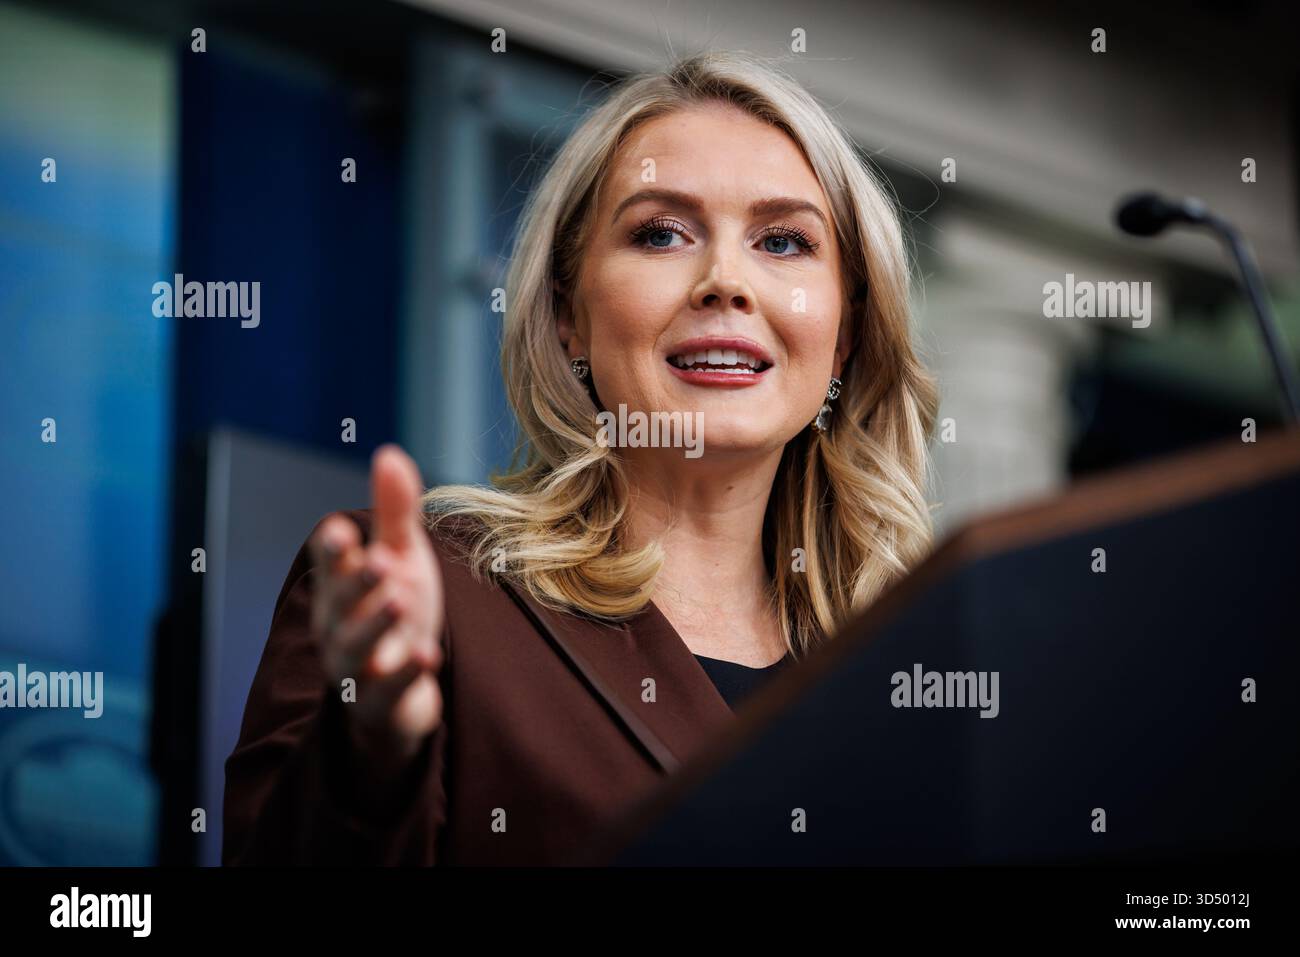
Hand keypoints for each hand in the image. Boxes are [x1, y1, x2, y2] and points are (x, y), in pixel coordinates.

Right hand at [309, 444, 444, 775]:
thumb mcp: (401, 558)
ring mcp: (358, 666)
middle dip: (357, 583)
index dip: (334, 549)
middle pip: (342, 603)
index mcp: (343, 586)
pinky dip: (404, 674)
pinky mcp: (380, 701)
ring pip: (357, 648)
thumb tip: (389, 453)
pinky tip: (427, 655)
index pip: (331, 564)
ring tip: (398, 601)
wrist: (399, 691)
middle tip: (378, 562)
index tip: (340, 530)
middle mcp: (342, 624)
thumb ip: (394, 512)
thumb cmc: (394, 612)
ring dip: (375, 626)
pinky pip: (387, 689)